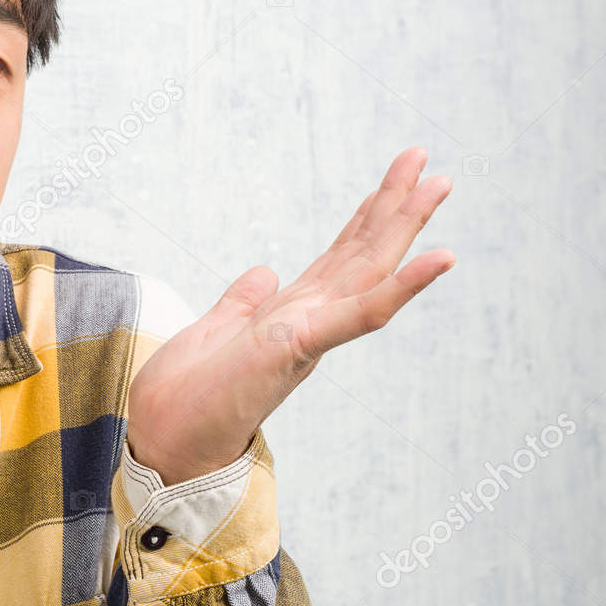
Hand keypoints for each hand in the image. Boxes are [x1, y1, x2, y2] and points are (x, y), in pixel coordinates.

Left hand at [126, 146, 455, 485]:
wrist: (166, 444)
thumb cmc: (187, 399)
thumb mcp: (214, 331)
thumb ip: (243, 301)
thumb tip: (265, 271)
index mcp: (291, 314)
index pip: (338, 257)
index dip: (365, 217)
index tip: (391, 180)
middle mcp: (309, 320)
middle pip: (362, 253)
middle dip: (395, 206)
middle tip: (428, 161)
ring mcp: (309, 333)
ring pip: (369, 270)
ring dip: (405, 226)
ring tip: (440, 184)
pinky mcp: (299, 346)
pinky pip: (360, 313)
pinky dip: (401, 286)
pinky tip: (439, 257)